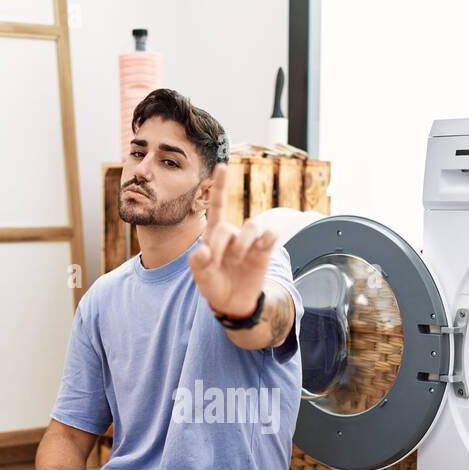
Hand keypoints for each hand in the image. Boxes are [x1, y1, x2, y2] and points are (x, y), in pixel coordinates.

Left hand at [189, 162, 277, 316]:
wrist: (233, 303)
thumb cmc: (214, 285)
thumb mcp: (201, 277)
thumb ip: (198, 264)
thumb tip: (202, 251)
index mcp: (214, 235)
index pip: (217, 206)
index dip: (220, 186)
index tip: (222, 165)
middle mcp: (233, 234)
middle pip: (227, 226)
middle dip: (219, 246)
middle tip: (215, 264)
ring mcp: (250, 242)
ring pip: (252, 225)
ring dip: (243, 244)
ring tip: (239, 260)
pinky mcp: (265, 250)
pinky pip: (271, 235)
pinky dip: (267, 240)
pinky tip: (261, 250)